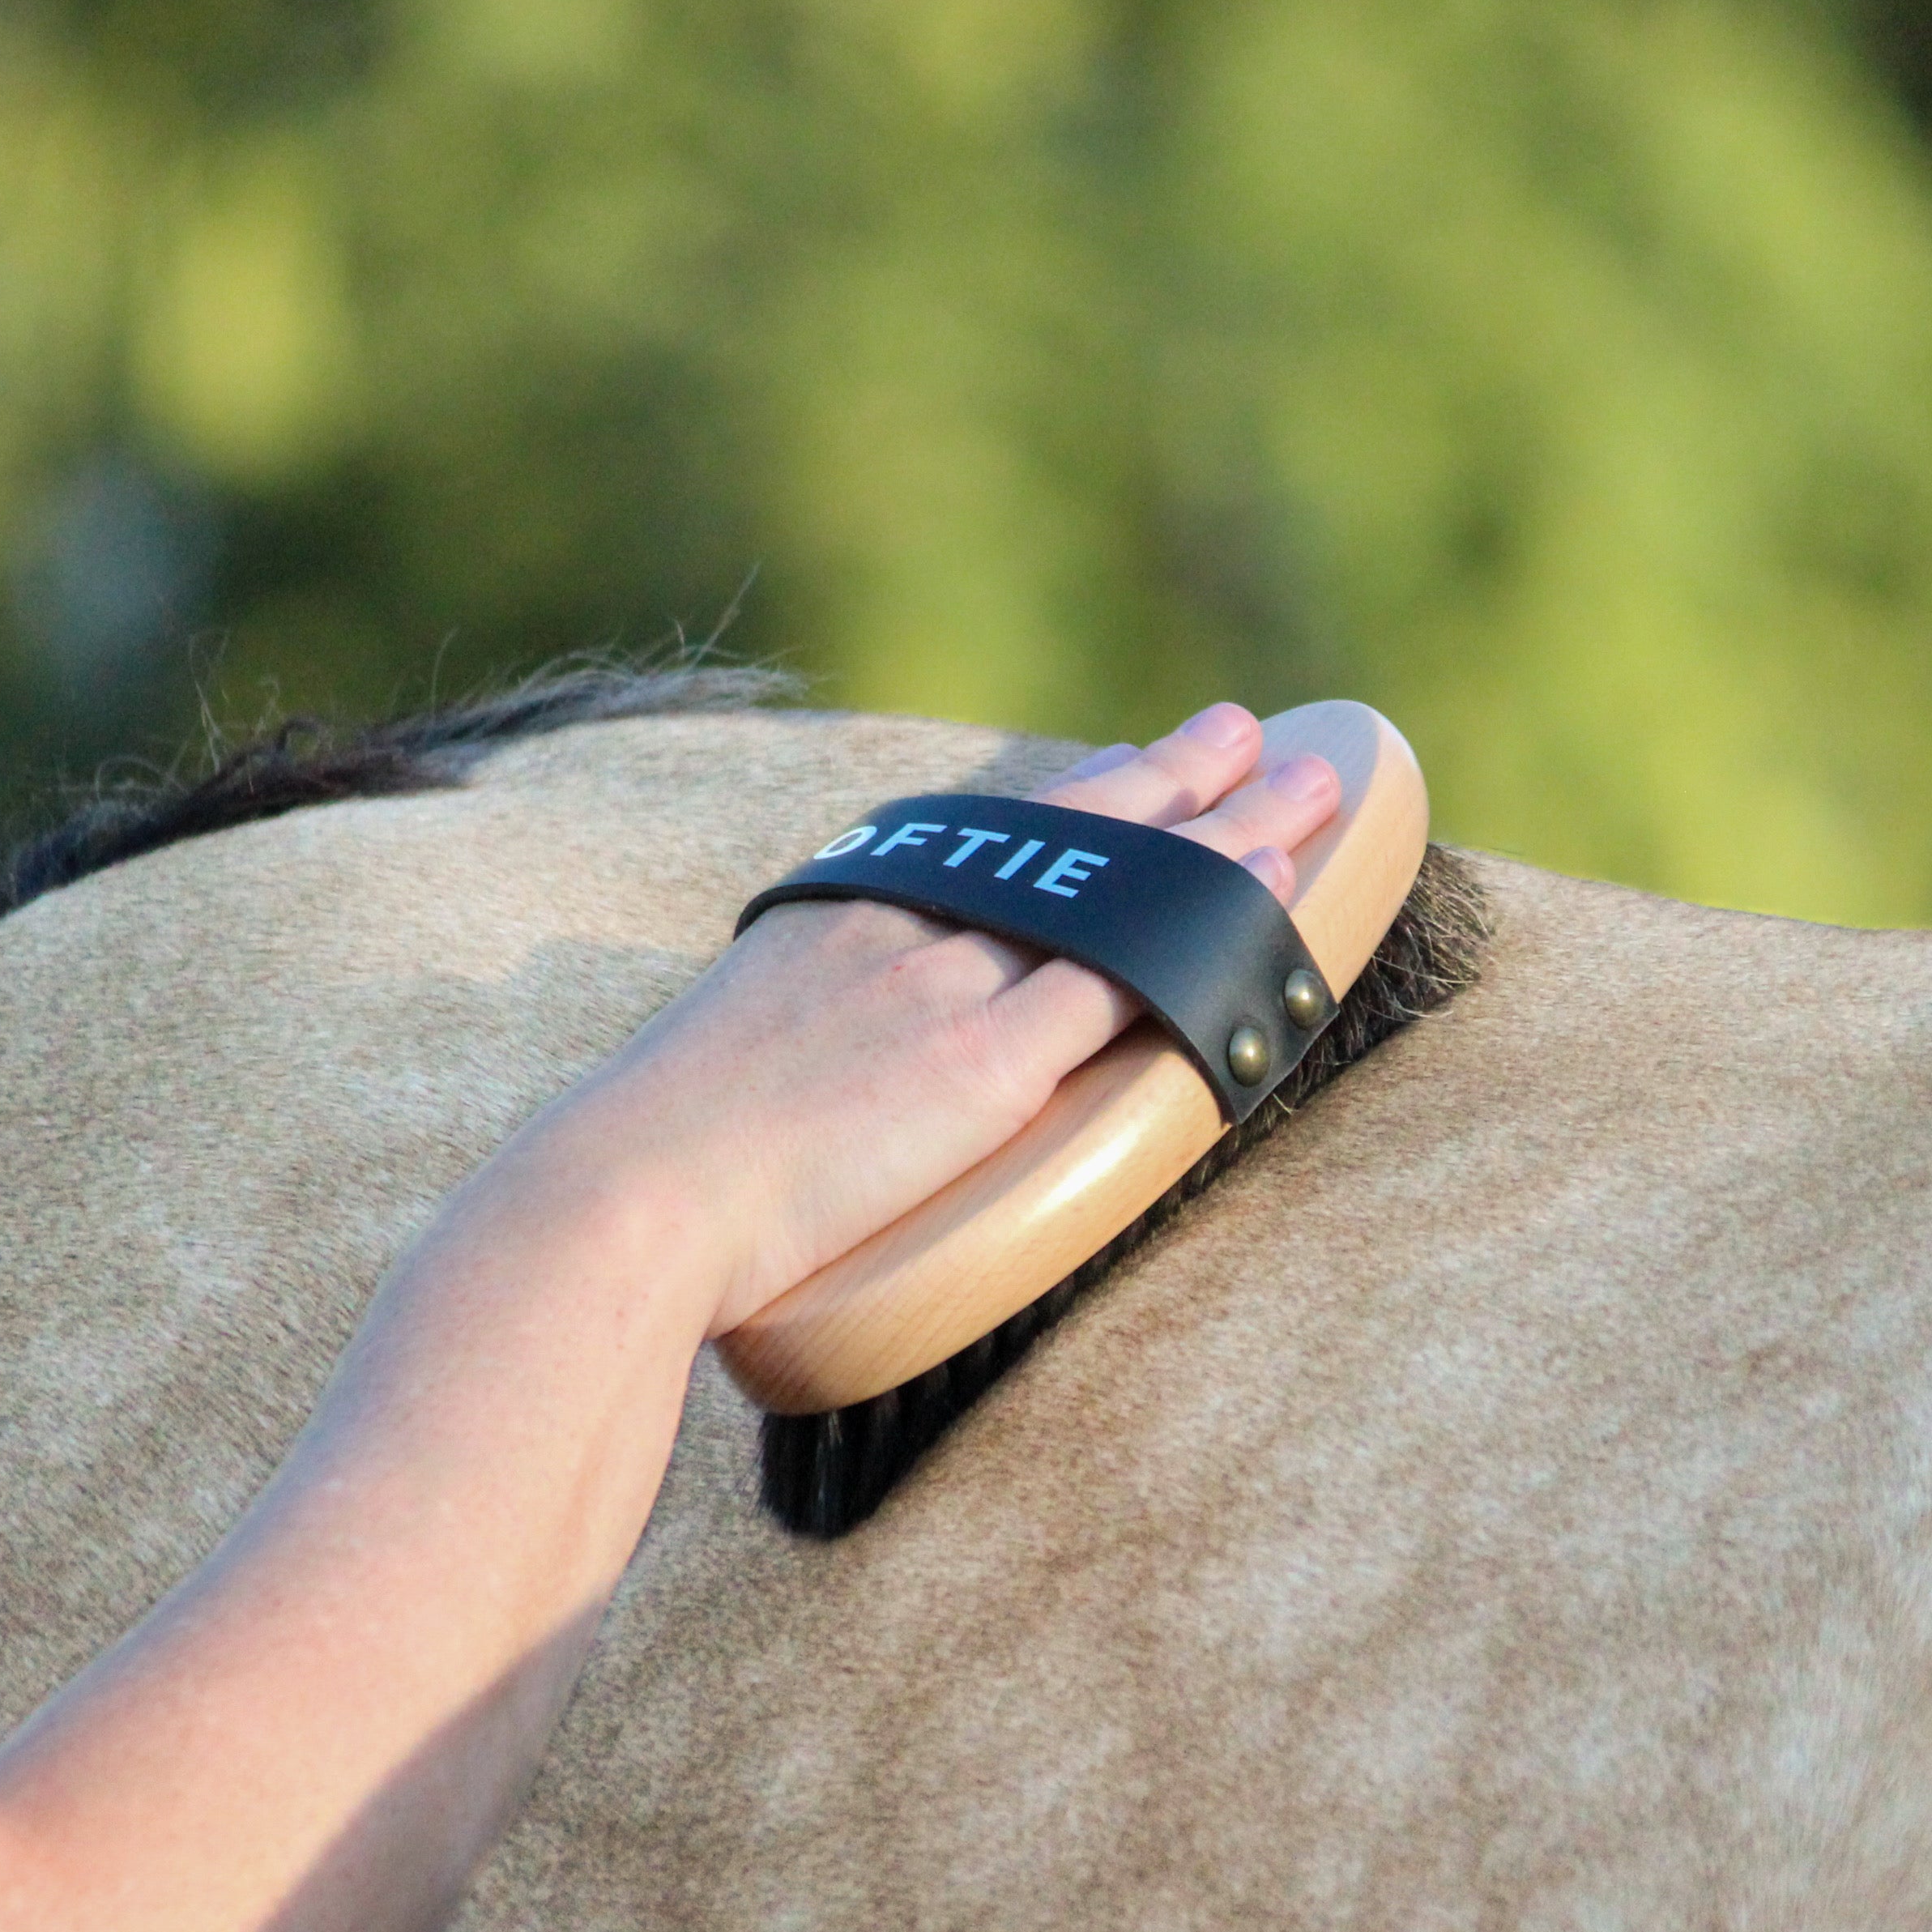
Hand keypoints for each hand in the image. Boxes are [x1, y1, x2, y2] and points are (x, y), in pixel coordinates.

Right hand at [496, 701, 1345, 1335]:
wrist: (628, 1199)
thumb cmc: (638, 1181)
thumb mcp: (703, 1087)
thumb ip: (763, 1075)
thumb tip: (760, 1114)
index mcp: (828, 928)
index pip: (970, 845)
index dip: (1060, 806)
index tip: (1116, 769)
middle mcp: (900, 932)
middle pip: (1061, 835)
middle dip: (1162, 781)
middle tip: (1237, 733)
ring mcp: (947, 990)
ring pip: (1121, 888)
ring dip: (1226, 833)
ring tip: (1303, 788)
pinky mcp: (986, 1066)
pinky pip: (1128, 982)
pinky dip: (1206, 928)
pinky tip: (1268, 889)